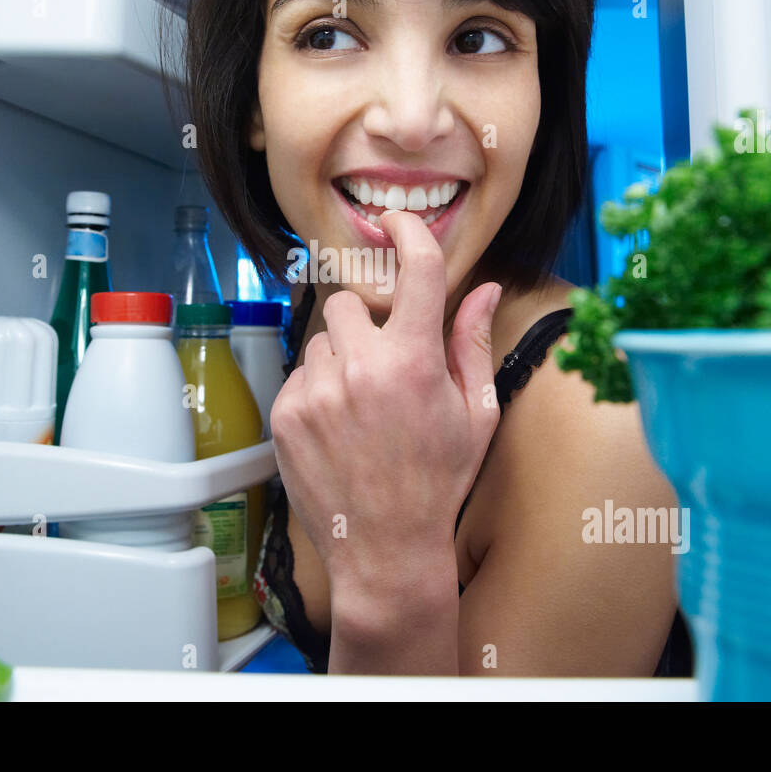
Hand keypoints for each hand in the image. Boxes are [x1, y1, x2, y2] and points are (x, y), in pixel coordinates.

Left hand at [268, 209, 502, 605]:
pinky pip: (299, 374)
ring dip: (340, 358)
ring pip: (321, 339)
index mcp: (413, 362)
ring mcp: (316, 391)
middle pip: (348, 302)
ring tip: (361, 405)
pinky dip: (317, 389)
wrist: (385, 549)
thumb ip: (472, 344)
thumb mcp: (475, 415)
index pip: (414, 270)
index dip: (407, 231)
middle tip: (383, 360)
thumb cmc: (438, 482)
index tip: (396, 222)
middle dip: (365, 321)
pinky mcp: (285, 414)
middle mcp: (359, 368)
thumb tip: (485, 288)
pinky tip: (338, 427)